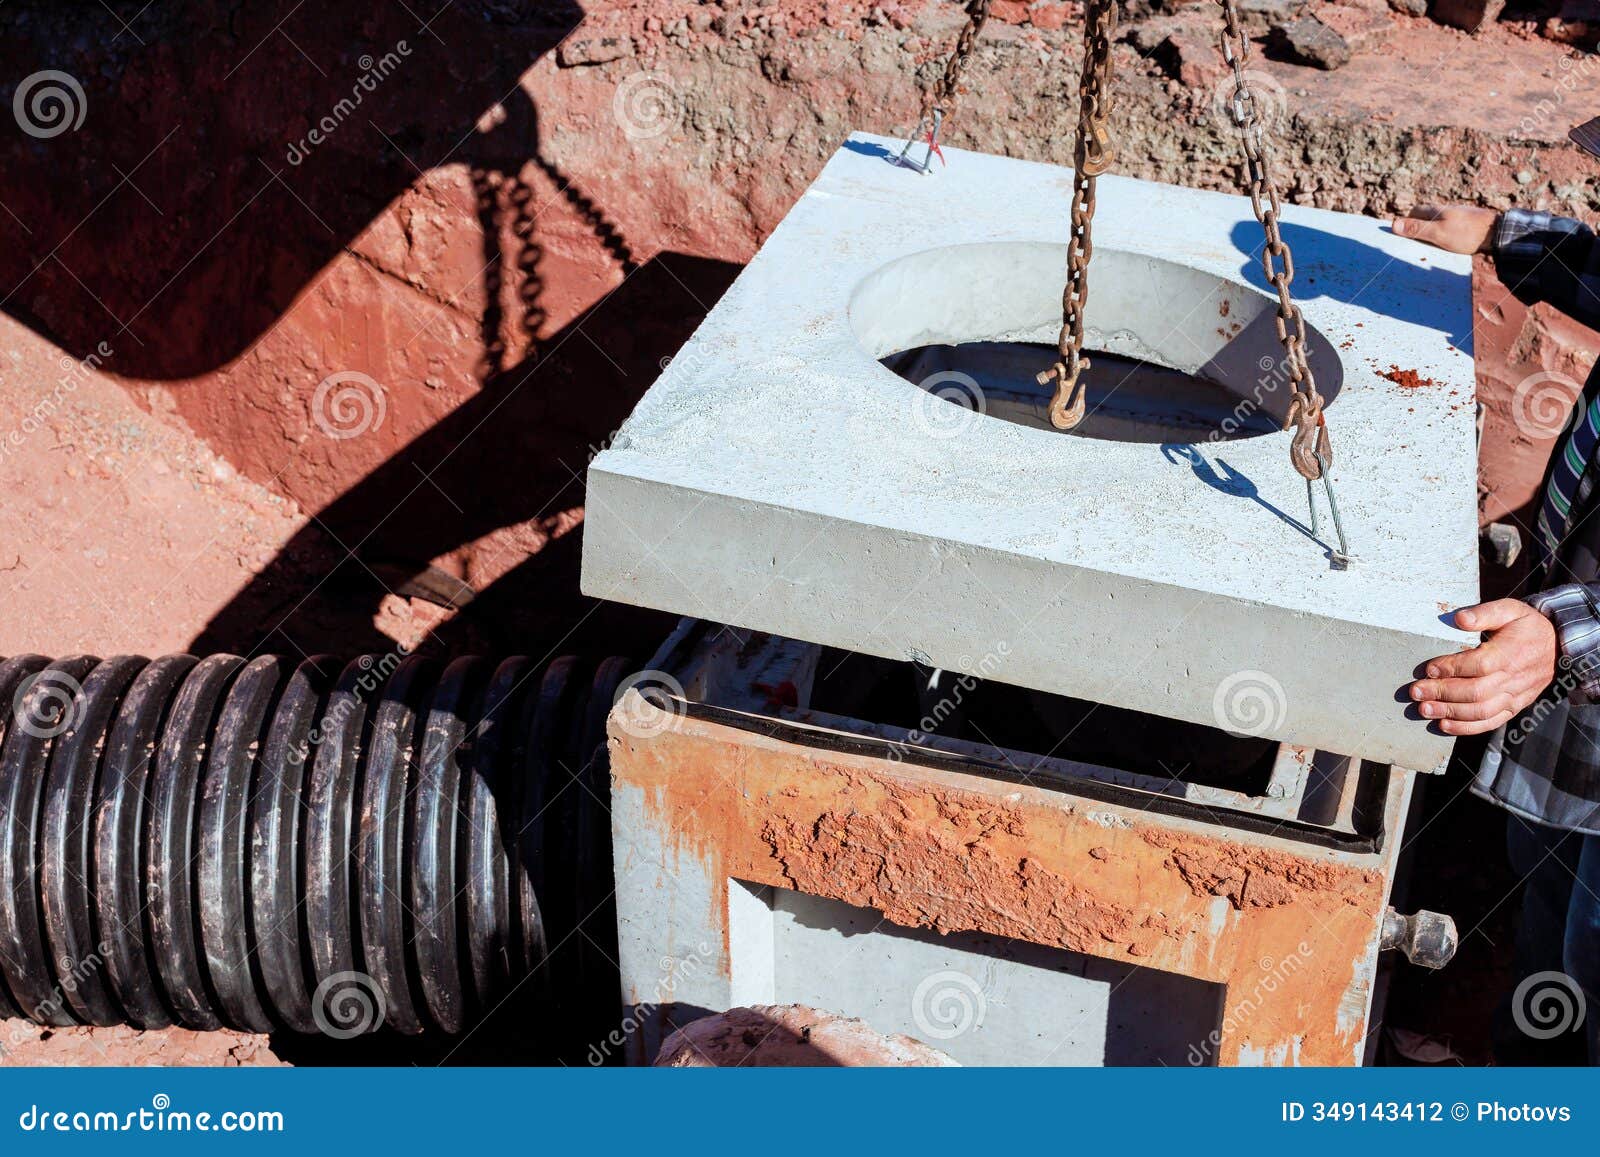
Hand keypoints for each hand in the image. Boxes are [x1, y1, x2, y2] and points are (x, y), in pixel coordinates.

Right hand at [1391, 205, 1498, 253]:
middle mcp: (1445, 210)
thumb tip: (1393, 224)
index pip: (1414, 212)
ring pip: (1437, 224)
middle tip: (1414, 245)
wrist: (1498, 232)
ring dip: (1431, 234)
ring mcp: (1457, 216)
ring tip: (1430, 248)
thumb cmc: (1466, 234)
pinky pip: (1448, 229)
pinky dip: (1443, 237)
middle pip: (1425, 217)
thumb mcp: (1438, 233)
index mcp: (1436, 210)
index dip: (1407, 223)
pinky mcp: (1466, 224)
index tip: (1403, 237)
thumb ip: (1417, 229)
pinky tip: (1447, 246)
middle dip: (1418, 229)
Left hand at [1409, 600, 1556, 734]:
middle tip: (1416, 692)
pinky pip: (1490, 723)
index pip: (1479, 665)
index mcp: (1510, 653)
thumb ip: (1485, 613)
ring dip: (1449, 712)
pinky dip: (1466, 728)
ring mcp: (1514, 696)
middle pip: (1475, 692)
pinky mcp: (1513, 708)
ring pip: (1480, 711)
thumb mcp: (1511, 610)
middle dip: (1442, 693)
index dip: (1452, 668)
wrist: (1557, 647)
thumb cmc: (1527, 627)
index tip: (1428, 669)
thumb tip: (1460, 618)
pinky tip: (1443, 725)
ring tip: (1423, 709)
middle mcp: (1513, 679)